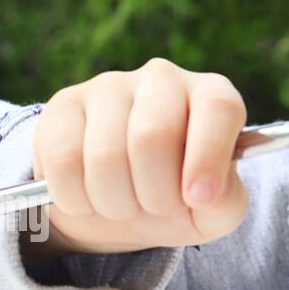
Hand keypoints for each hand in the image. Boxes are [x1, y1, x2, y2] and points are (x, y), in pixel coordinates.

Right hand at [28, 58, 250, 258]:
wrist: (121, 204)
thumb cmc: (179, 198)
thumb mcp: (214, 211)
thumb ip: (225, 202)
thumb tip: (205, 193)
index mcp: (211, 94)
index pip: (218, 108)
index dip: (209, 156)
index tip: (199, 198)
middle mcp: (163, 78)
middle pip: (154, 136)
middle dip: (155, 193)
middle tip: (157, 208)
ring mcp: (110, 85)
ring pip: (105, 154)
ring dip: (115, 202)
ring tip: (124, 205)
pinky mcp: (64, 104)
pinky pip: (62, 159)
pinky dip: (75, 198)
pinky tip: (88, 198)